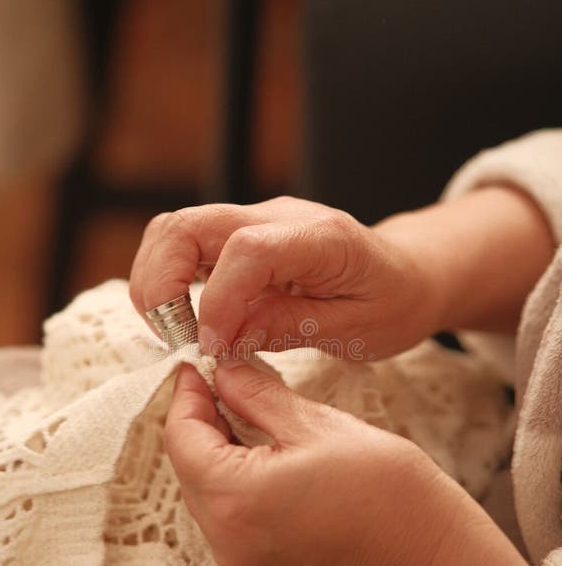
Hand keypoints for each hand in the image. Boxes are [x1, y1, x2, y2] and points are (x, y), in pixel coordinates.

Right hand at [130, 196, 438, 358]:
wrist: (408, 273)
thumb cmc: (391, 302)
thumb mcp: (354, 331)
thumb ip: (285, 328)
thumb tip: (220, 342)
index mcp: (319, 237)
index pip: (246, 251)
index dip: (217, 302)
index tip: (213, 349)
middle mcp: (277, 217)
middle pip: (186, 225)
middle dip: (161, 286)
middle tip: (176, 340)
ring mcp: (253, 221)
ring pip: (173, 231)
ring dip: (157, 283)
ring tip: (179, 333)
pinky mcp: (239, 236)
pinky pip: (184, 246)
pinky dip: (168, 282)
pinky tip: (188, 321)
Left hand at [166, 361, 529, 565]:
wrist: (429, 551)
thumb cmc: (385, 486)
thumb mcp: (313, 424)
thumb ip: (255, 395)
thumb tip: (221, 371)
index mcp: (235, 499)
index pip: (181, 438)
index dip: (186, 396)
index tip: (197, 367)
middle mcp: (225, 539)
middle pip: (187, 466)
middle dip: (200, 420)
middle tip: (222, 380)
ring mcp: (239, 560)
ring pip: (204, 490)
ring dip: (215, 449)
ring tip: (243, 409)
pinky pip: (225, 514)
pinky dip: (231, 478)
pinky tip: (257, 449)